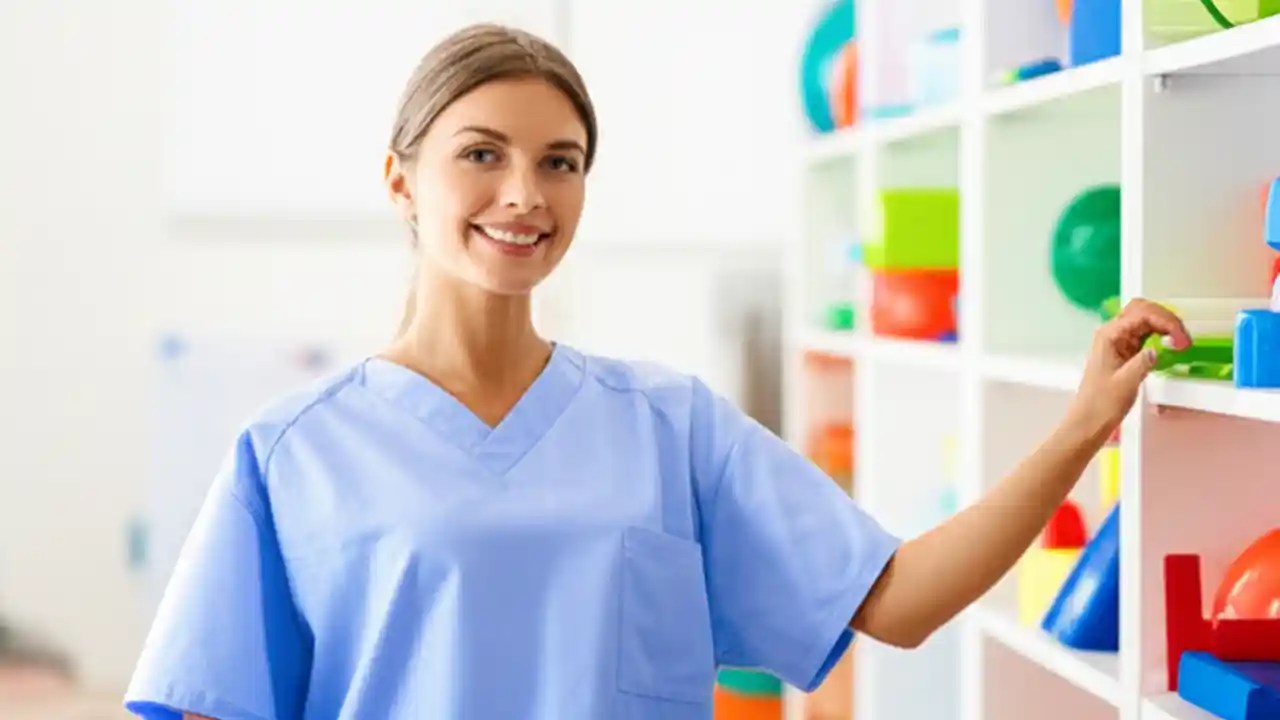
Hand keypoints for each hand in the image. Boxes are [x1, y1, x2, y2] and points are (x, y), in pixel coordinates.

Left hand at [1068, 298, 1191, 435]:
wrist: (1089, 419)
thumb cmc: (1102, 404)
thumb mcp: (1125, 383)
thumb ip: (1141, 363)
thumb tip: (1156, 349)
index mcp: (1108, 336)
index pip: (1141, 314)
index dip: (1166, 321)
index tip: (1181, 339)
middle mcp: (1111, 333)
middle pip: (1143, 309)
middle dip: (1166, 318)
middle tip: (1183, 338)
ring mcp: (1118, 340)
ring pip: (1145, 319)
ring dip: (1165, 325)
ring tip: (1180, 341)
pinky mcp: (1124, 350)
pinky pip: (1144, 333)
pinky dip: (1160, 333)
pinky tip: (1170, 344)